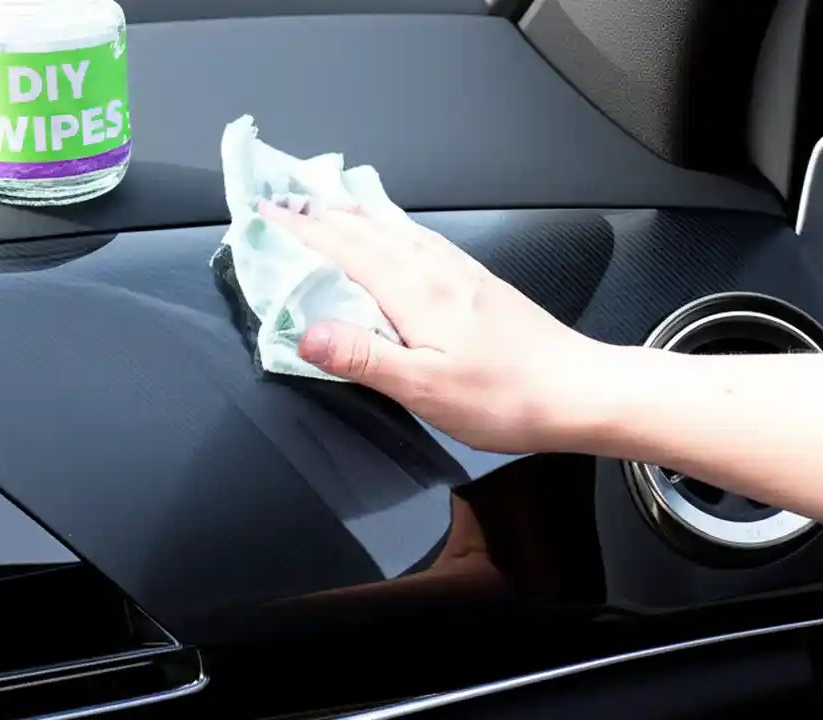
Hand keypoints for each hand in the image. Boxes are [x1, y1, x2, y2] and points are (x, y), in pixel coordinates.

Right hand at [258, 200, 610, 453]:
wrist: (582, 391)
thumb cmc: (507, 398)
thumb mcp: (426, 390)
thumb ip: (364, 358)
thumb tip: (306, 333)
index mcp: (416, 293)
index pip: (343, 250)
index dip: (299, 232)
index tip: (263, 214)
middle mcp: (435, 271)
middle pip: (364, 231)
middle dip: (317, 215)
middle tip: (281, 201)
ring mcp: (458, 273)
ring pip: (393, 229)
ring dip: (352, 214)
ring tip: (324, 202)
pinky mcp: (475, 282)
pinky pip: (419, 239)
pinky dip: (390, 226)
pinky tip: (393, 230)